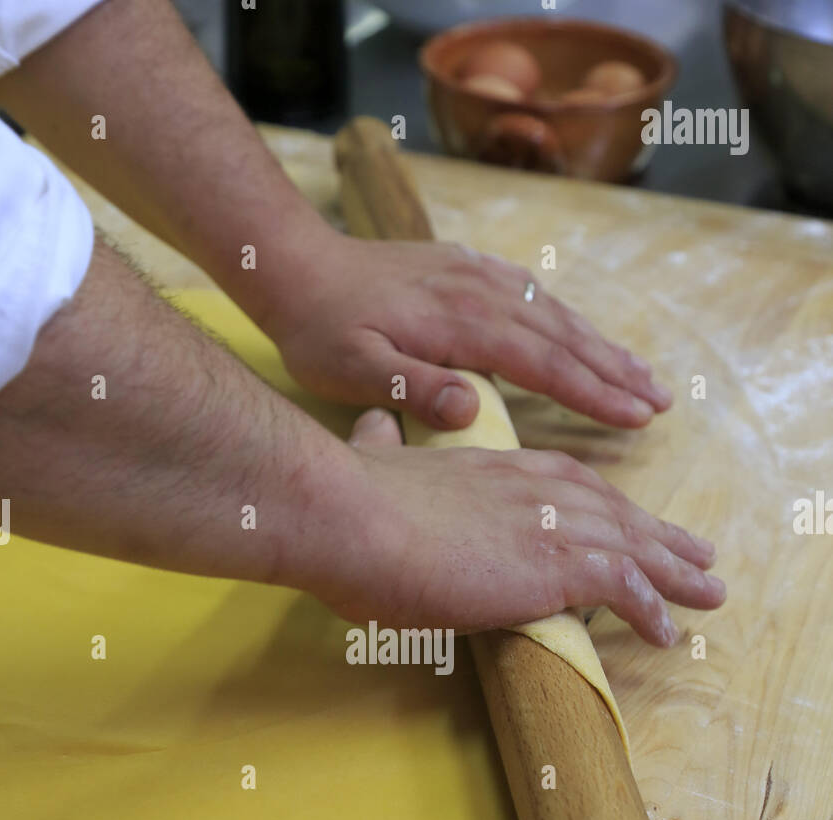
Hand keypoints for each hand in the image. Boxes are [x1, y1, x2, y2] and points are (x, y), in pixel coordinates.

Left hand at [266, 235, 671, 432]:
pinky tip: (580, 331)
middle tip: (661, 403)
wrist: (293, 265)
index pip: (544, 364)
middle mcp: (480, 294)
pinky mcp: (464, 268)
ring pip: (554, 313)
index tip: (635, 419)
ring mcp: (475, 276)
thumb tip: (474, 411)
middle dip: (616, 372)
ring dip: (600, 345)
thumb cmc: (319, 331)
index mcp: (462, 325)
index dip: (593, 394)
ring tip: (640, 373)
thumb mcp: (354, 371)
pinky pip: (530, 292)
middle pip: (563, 337)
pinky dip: (564, 316)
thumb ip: (414, 389)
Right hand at [297, 410, 721, 645]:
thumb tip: (377, 421)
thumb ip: (386, 442)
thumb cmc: (351, 499)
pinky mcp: (554, 562)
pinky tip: (666, 635)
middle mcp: (535, 488)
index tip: (630, 521)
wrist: (349, 514)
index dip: (607, 507)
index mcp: (497, 468)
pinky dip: (650, 611)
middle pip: (616, 513)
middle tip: (698, 557)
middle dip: (661, 537)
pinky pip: (623, 588)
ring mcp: (549, 523)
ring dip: (675, 576)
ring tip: (709, 596)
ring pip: (633, 548)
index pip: (570, 485)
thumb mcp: (375, 456)